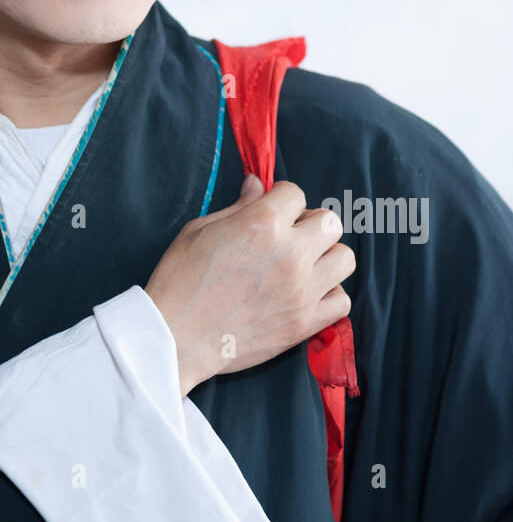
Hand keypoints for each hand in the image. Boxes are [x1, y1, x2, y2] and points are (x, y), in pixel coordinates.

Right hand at [144, 176, 355, 397]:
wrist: (176, 337)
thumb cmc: (180, 279)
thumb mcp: (200, 230)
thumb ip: (237, 207)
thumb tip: (257, 184)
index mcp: (262, 223)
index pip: (295, 193)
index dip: (281, 198)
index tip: (270, 210)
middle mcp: (290, 253)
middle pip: (330, 221)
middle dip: (309, 223)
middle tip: (288, 236)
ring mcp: (301, 290)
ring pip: (345, 258)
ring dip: (325, 256)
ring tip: (302, 265)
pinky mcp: (304, 323)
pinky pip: (342, 302)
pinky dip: (329, 295)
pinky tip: (306, 294)